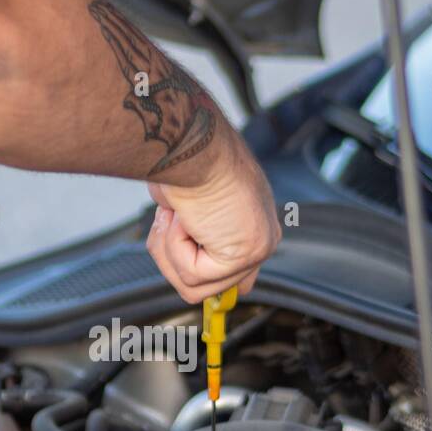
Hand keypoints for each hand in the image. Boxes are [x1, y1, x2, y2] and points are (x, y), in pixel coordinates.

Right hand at [146, 138, 280, 303]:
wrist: (189, 144)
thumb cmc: (182, 158)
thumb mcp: (181, 200)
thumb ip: (189, 231)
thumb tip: (176, 251)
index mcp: (253, 218)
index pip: (242, 273)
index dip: (208, 273)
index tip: (188, 258)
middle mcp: (261, 233)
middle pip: (211, 286)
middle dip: (174, 257)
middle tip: (169, 218)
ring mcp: (257, 248)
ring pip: (195, 286)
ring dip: (170, 251)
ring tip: (176, 215)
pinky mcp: (244, 257)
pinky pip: (192, 277)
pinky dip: (175, 247)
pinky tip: (185, 217)